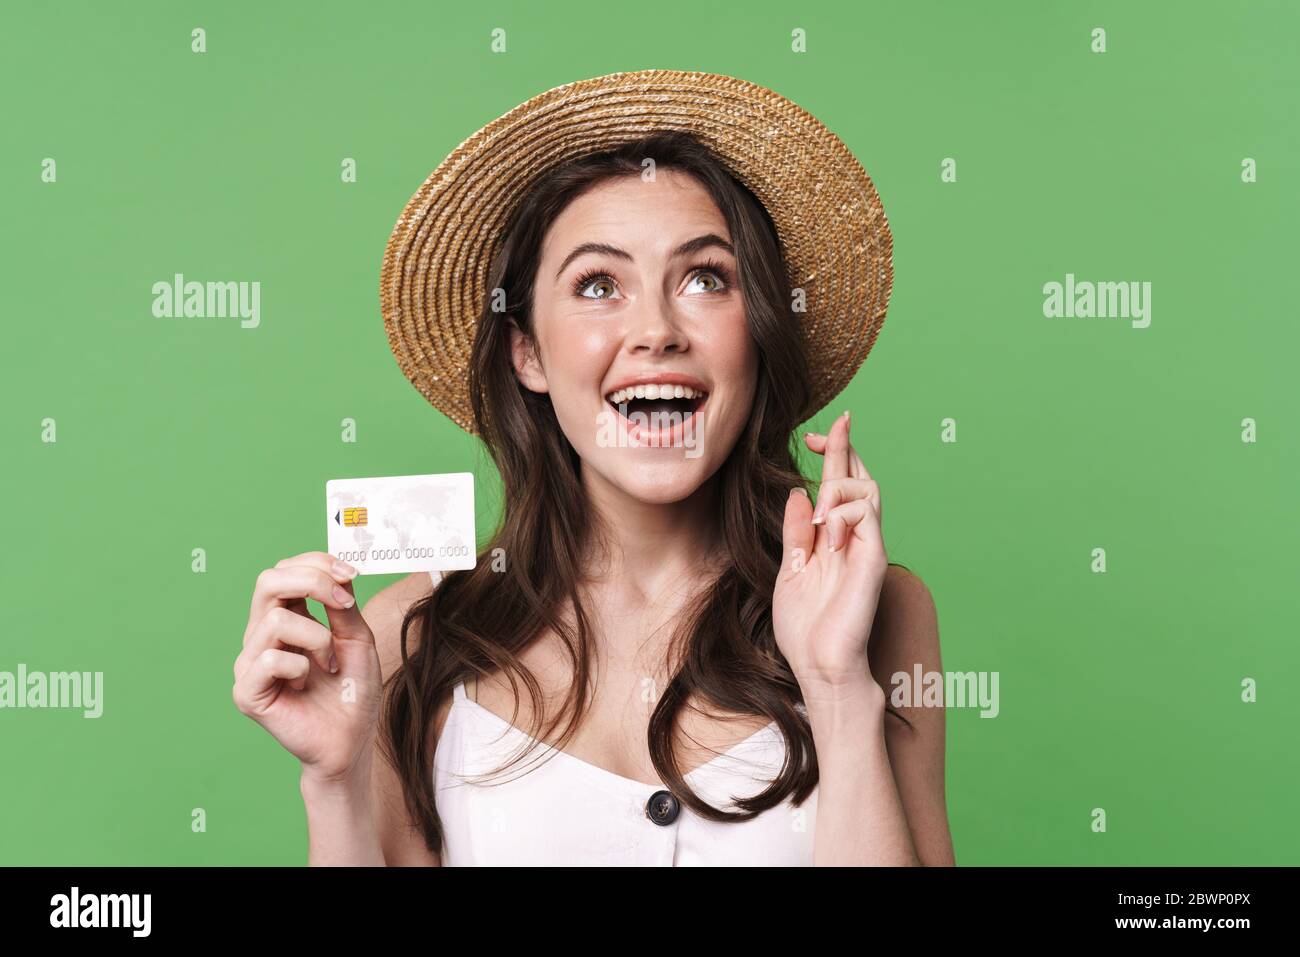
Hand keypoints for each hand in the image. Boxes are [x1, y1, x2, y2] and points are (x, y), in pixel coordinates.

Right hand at [231, 551, 382, 786]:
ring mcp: (250, 662)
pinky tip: (306, 684)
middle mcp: (262, 634)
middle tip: (344, 603)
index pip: (286, 570)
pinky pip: (269, 659)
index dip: (317, 563)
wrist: (351, 740)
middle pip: (268, 581)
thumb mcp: (356, 638)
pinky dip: (299, 666)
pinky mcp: (247, 692)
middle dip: (312, 581)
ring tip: (330, 664)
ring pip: (275, 618)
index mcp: (286, 617)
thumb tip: (335, 571)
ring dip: (317, 638)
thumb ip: (342, 604)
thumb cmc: (352, 690)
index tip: (352, 574)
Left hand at [773, 410, 888, 690]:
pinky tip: (827, 538)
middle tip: (826, 429)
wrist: (819, 666)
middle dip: (843, 446)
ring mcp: (868, 547)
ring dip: (836, 487)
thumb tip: (799, 493)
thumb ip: (796, 534)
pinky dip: (841, 514)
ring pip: (866, 487)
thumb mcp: (791, 571)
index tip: (812, 436)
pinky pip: (866, 512)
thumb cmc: (806, 629)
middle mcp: (855, 538)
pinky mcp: (874, 558)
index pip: (838, 486)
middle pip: (859, 477)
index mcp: (833, 539)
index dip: (831, 454)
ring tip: (818, 519)